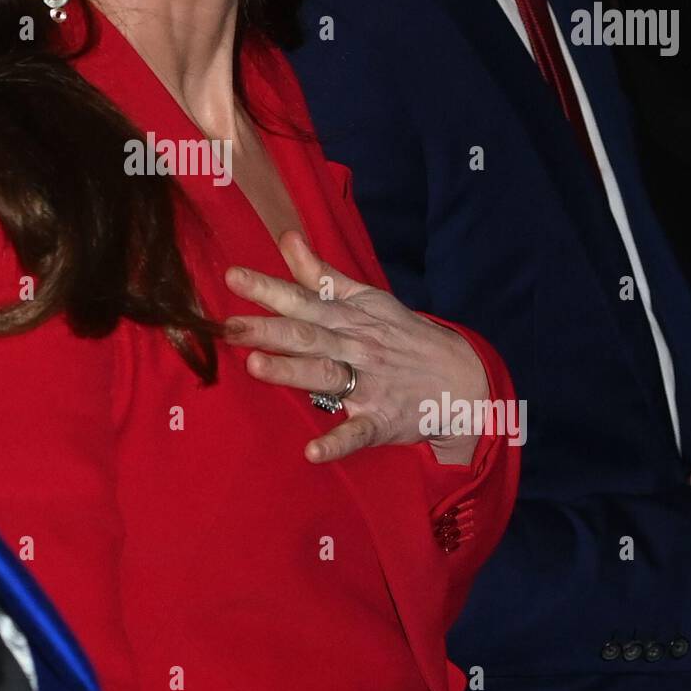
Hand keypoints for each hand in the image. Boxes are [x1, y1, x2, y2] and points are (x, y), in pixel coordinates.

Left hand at [224, 231, 487, 464]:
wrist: (462, 377)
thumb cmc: (402, 336)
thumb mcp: (367, 299)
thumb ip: (322, 274)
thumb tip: (287, 238)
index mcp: (348, 318)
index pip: (303, 300)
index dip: (268, 289)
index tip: (232, 276)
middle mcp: (355, 348)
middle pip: (307, 336)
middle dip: (267, 330)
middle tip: (229, 326)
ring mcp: (369, 385)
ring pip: (326, 376)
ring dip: (292, 372)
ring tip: (256, 366)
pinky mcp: (381, 421)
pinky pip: (357, 433)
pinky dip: (337, 443)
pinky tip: (312, 452)